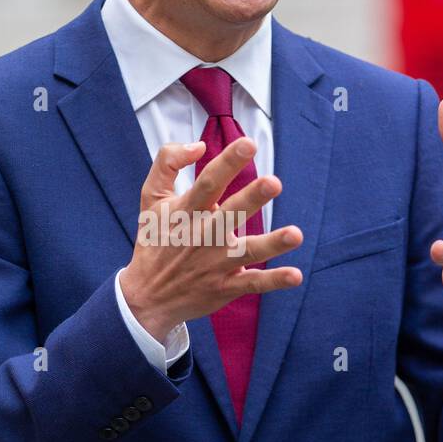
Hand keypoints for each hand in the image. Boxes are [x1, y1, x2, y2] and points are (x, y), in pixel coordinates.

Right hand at [119, 139, 302, 342]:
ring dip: (272, 244)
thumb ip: (167, 162)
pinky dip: (273, 281)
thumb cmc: (155, 240)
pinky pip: (252, 283)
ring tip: (295, 234)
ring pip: (247, 251)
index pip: (208, 182)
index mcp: (186, 211)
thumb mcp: (150, 197)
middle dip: (252, 198)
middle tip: (273, 183)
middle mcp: (203, 236)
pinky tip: (295, 275)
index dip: (228, 163)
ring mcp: (215, 264)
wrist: (147, 296)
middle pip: (230, 214)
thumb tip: (199, 145)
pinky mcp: (225, 287)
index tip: (248, 145)